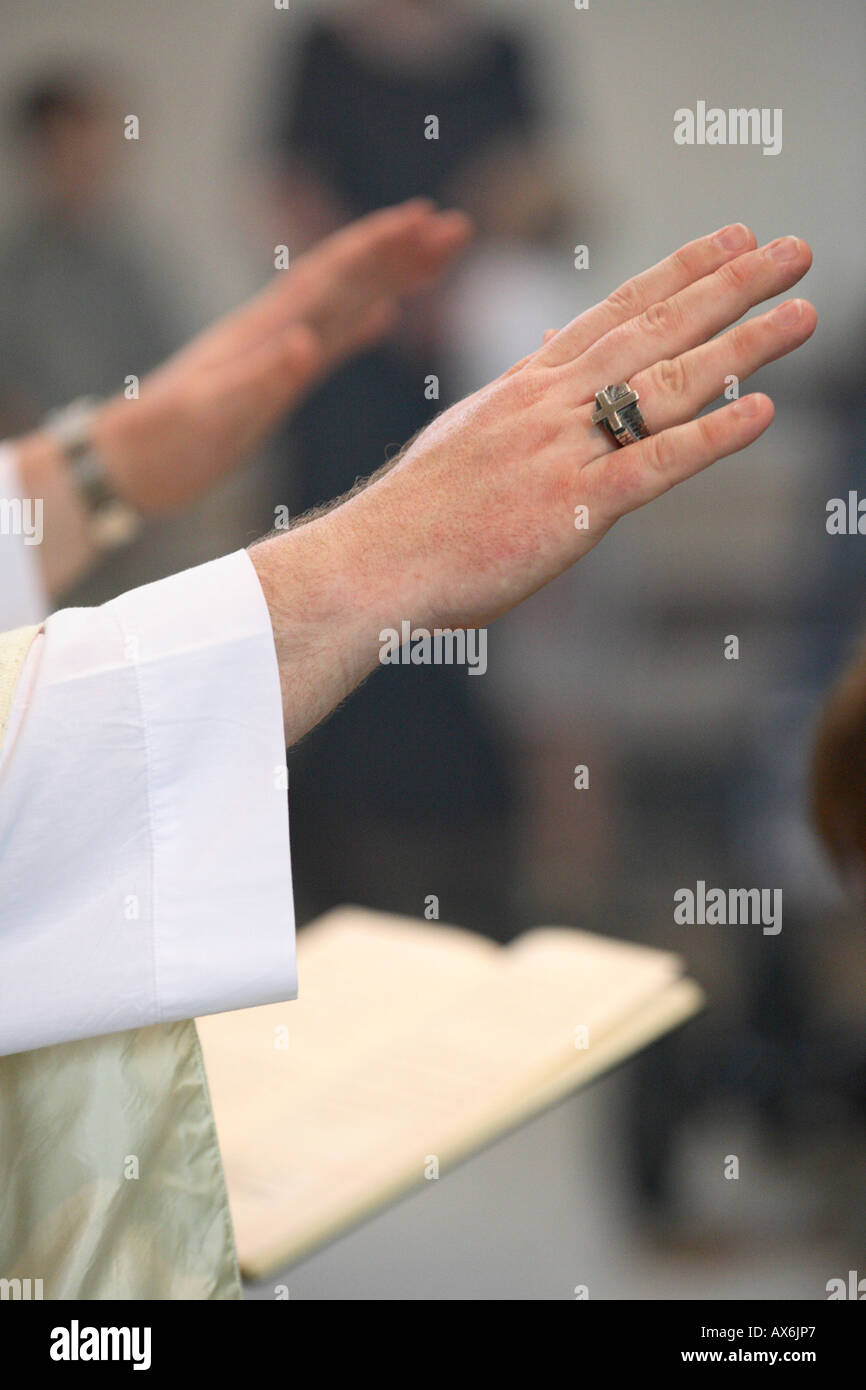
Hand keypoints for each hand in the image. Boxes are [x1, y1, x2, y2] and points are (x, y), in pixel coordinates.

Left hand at [94, 199, 471, 512]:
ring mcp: (277, 353)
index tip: (426, 219)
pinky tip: (385, 318)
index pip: (332, 277)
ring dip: (390, 277)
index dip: (378, 248)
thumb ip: (259, 380)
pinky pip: (331, 341)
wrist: (128, 461)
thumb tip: (306, 343)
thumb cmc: (168, 442)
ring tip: (435, 257)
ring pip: (345, 302)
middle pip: (348, 277)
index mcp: (267, 334)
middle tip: (457, 227)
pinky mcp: (274, 379)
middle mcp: (276, 332)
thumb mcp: (213, 417)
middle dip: (401, 250)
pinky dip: (362, 324)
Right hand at [347, 223, 815, 629]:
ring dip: (741, 345)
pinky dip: (712, 437)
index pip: (614, 311)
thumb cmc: (414, 516)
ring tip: (802, 312)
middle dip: (730, 287)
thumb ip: (515, 403)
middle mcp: (550, 405)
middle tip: (793, 249)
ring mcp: (563, 453)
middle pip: (655, 331)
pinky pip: (655, 465)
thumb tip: (543, 366)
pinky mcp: (573, 509)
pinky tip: (762, 411)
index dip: (678, 271)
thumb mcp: (465, 437)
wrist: (373, 561)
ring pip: (667, 386)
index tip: (728, 239)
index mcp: (525, 388)